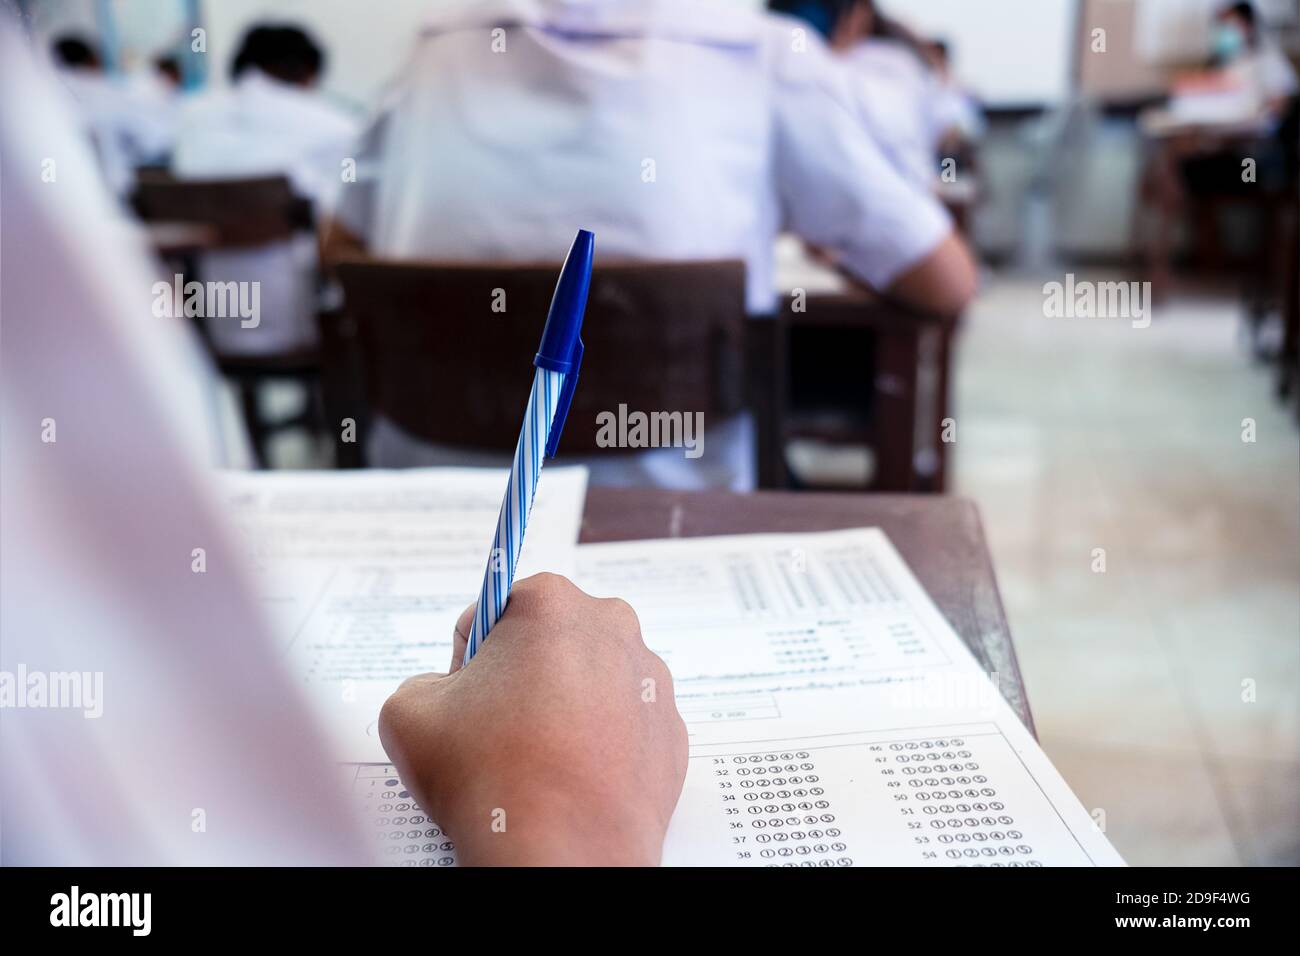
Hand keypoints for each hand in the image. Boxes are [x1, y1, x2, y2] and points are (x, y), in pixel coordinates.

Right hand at [378, 573, 687, 865]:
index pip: (492, 614)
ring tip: (537, 760)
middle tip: (499, 732)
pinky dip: (598, 742)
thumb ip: (423, 681)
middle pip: (548, 642)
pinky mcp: (670, 729)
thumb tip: (445, 692)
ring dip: (563, 708)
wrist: (563, 851)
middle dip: (522, 677)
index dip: (470, 660)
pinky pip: (622, 723)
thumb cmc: (488, 774)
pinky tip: (573, 776)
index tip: (470, 699)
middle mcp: (612, 626)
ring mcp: (650, 679)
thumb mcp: (408, 712)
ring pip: (588, 681)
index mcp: (550, 602)